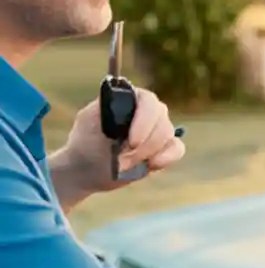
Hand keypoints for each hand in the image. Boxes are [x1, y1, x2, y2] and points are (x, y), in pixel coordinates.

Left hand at [55, 88, 184, 195]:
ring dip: (148, 153)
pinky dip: (166, 158)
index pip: (148, 101)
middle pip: (161, 119)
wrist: (86, 168)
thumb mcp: (87, 122)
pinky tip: (151, 165)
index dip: (144, 121)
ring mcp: (158, 129)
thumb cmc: (85, 143)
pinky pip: (177, 149)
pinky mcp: (164, 148)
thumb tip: (117, 100)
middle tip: (124, 160)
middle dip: (146, 143)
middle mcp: (147, 110)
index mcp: (129, 98)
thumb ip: (105, 108)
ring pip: (168, 134)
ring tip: (124, 165)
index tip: (132, 143)